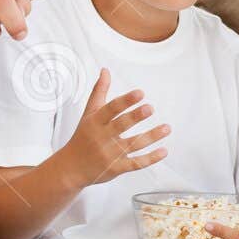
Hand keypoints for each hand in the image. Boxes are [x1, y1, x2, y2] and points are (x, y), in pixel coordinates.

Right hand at [58, 68, 169, 187]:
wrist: (71, 168)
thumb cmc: (83, 136)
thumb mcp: (88, 113)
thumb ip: (99, 92)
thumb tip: (105, 70)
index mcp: (95, 122)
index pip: (110, 109)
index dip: (125, 101)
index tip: (140, 93)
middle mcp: (102, 137)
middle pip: (121, 125)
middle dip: (135, 117)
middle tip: (150, 108)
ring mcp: (110, 154)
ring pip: (133, 145)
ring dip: (152, 136)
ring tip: (167, 127)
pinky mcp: (117, 168)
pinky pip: (136, 163)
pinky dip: (151, 158)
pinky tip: (164, 150)